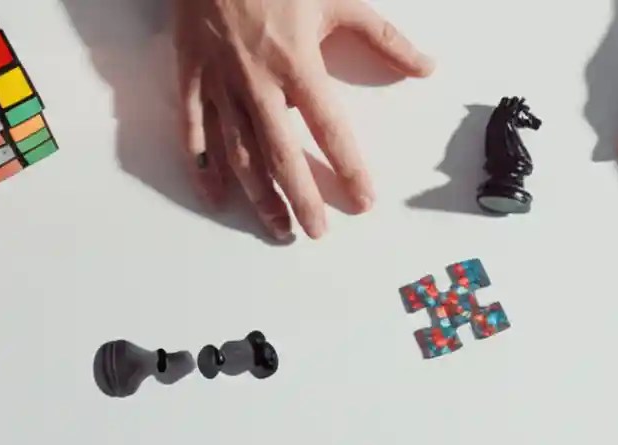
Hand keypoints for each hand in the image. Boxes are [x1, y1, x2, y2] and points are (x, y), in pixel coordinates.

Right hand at [172, 0, 433, 240]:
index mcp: (296, 63)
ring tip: (278, 226)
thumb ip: (385, 38)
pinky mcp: (190, 75)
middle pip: (280, 153)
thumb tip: (427, 67)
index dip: (348, 167)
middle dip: (300, 197)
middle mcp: (257, 80)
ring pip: (238, 150)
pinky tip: (216, 197)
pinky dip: (202, 166)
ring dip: (258, 194)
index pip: (329, 127)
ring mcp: (220, 81)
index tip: (364, 200)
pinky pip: (194, 130)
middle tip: (317, 232)